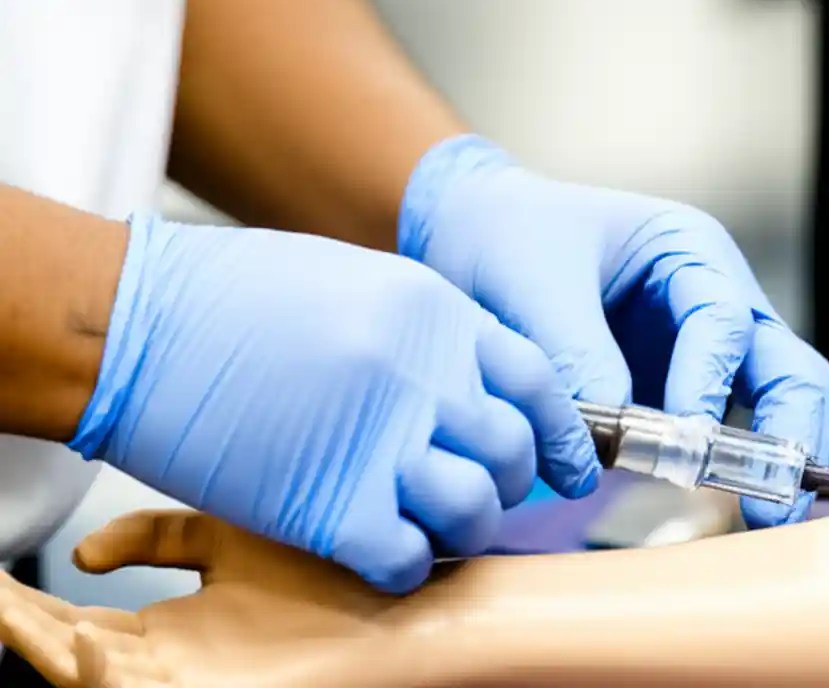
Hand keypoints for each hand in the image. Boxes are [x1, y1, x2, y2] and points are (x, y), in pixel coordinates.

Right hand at [0, 510, 452, 687]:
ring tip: (9, 614)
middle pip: (65, 651)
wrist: (408, 584)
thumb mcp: (226, 537)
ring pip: (91, 679)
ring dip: (39, 647)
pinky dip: (102, 675)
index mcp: (168, 630)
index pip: (71, 619)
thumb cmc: (334, 566)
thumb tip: (85, 556)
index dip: (22, 599)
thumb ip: (158, 535)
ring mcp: (196, 683)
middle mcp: (173, 662)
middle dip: (14, 622)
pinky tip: (80, 640)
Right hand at [69, 216, 598, 592]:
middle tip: (480, 493)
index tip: (568, 465)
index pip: (538, 382)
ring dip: (463, 529)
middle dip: (508, 484)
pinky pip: (406, 560)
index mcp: (434, 315)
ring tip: (430, 523)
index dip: (560, 433)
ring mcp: (377, 441)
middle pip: (511, 452)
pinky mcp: (327, 505)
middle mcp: (421, 376)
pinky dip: (405, 566)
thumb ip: (428, 336)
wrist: (137, 323)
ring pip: (475, 512)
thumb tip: (476, 391)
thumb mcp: (358, 282)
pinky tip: (381, 549)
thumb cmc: (236, 299)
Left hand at [399, 136, 828, 526]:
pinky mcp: (672, 399)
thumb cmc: (506, 234)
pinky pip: (716, 441)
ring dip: (770, 464)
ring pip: (770, 409)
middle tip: (772, 502)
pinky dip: (726, 475)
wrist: (463, 240)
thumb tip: (609, 445)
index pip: (726, 320)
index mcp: (690, 252)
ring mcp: (698, 356)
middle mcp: (713, 302)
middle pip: (786, 367)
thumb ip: (576, 355)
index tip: (686, 432)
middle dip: (790, 434)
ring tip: (761, 522)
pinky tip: (722, 517)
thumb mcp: (535, 280)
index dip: (710, 378)